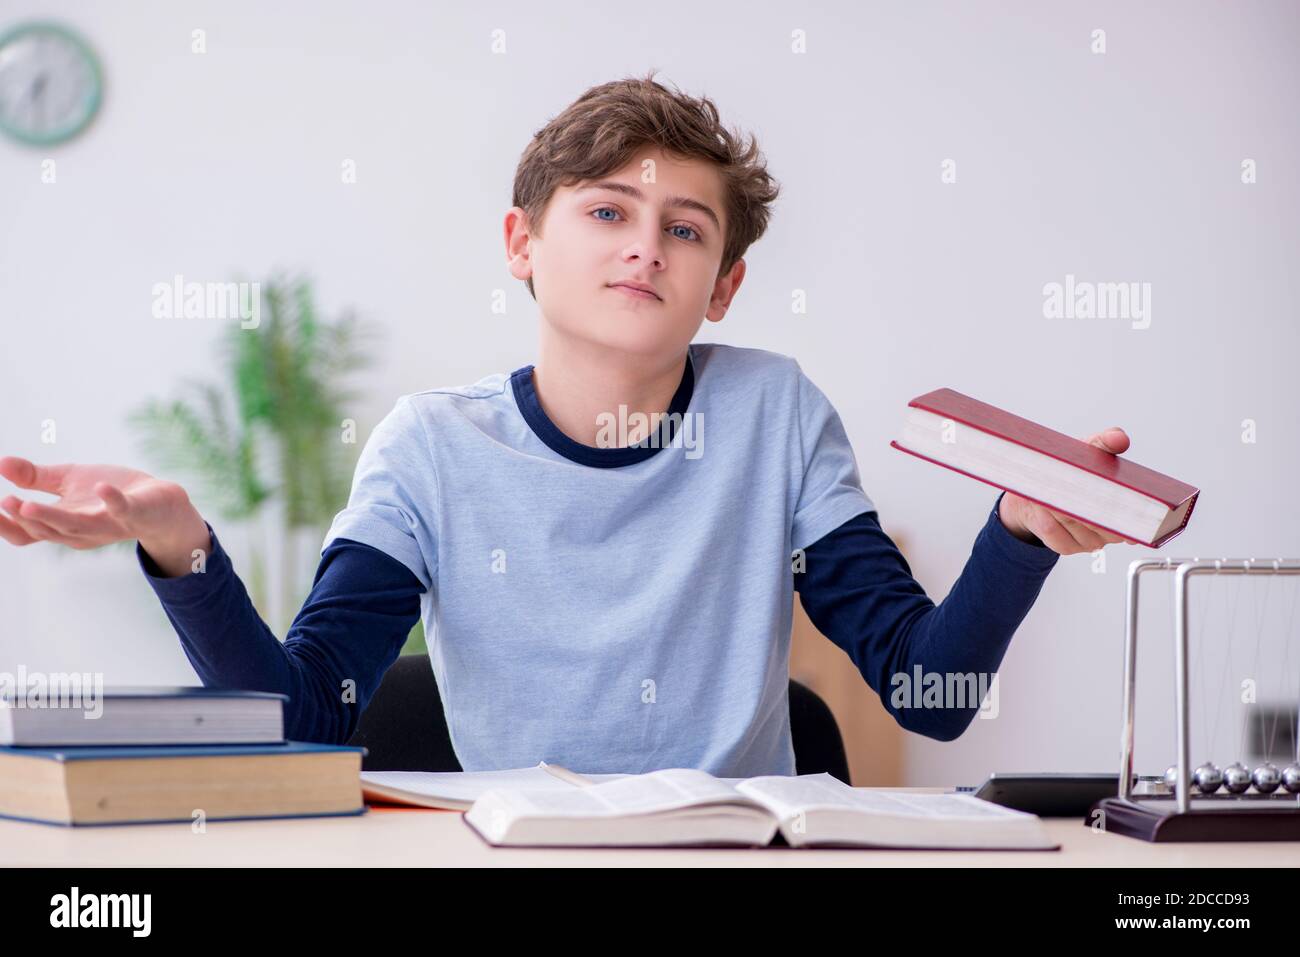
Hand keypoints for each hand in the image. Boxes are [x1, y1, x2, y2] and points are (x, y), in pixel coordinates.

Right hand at [0, 457, 207, 571]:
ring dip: (51, 516)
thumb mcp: (69, 480)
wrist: (159, 501)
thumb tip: (0, 462)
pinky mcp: (134, 513)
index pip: (26, 534)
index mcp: (62, 525)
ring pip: (74, 527)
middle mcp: (81, 532)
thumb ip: (35, 476)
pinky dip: (112, 500)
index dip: (5, 525)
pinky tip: (102, 487)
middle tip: (4, 500)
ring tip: (27, 503)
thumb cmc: (110, 493)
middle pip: (45, 531)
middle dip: (23, 518)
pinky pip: (122, 509)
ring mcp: (107, 524)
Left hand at [997, 428, 1140, 553]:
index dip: (1136, 514)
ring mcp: (1090, 540)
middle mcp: (1112, 529)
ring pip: (1079, 527)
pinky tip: (1041, 504)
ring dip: (1062, 507)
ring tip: (1050, 488)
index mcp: (1127, 507)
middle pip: (1108, 524)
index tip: (1122, 498)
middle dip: (1089, 502)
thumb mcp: (1089, 450)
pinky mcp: (1066, 546)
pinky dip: (1047, 519)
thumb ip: (1105, 442)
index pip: (1140, 519)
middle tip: (1073, 482)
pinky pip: (1057, 535)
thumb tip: (1119, 438)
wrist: (1037, 488)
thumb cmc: (1071, 470)